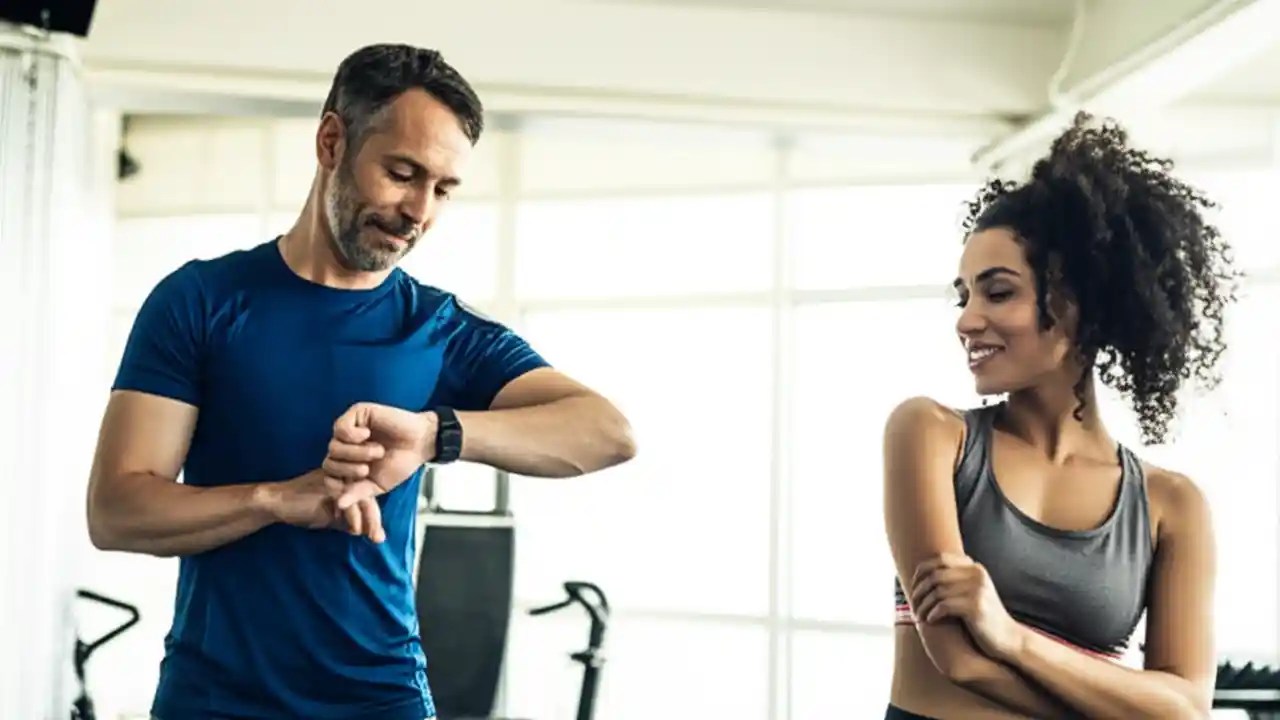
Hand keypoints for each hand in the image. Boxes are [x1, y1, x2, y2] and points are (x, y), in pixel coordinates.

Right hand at [256, 470, 385, 542]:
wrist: (279, 503)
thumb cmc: (305, 508)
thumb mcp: (334, 517)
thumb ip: (353, 524)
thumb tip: (377, 537)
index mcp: (348, 479)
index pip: (368, 497)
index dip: (375, 517)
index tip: (378, 537)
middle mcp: (345, 474)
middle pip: (368, 496)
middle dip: (374, 519)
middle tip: (377, 539)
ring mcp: (337, 478)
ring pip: (361, 498)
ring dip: (368, 520)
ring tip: (370, 536)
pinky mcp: (328, 485)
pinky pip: (347, 501)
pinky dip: (353, 517)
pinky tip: (354, 531)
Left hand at [323, 402, 436, 509]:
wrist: (421, 444)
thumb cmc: (402, 462)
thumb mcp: (377, 485)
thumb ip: (357, 494)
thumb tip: (339, 504)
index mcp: (349, 465)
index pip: (329, 476)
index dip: (337, 484)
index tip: (355, 485)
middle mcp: (346, 447)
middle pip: (329, 463)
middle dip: (347, 470)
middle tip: (367, 470)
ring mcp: (349, 430)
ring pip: (334, 447)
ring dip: (355, 453)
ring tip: (377, 451)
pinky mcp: (356, 414)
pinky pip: (340, 428)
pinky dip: (353, 436)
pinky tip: (367, 435)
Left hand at [910, 552, 1024, 660]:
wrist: (1009, 638)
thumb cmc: (983, 617)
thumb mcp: (972, 592)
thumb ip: (955, 580)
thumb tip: (921, 573)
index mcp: (975, 568)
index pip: (939, 559)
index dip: (921, 571)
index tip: (913, 587)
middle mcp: (977, 575)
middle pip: (935, 575)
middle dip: (919, 591)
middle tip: (913, 605)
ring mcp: (978, 590)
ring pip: (937, 592)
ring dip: (923, 605)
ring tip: (918, 616)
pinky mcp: (976, 607)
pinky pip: (943, 606)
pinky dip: (932, 614)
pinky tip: (930, 621)